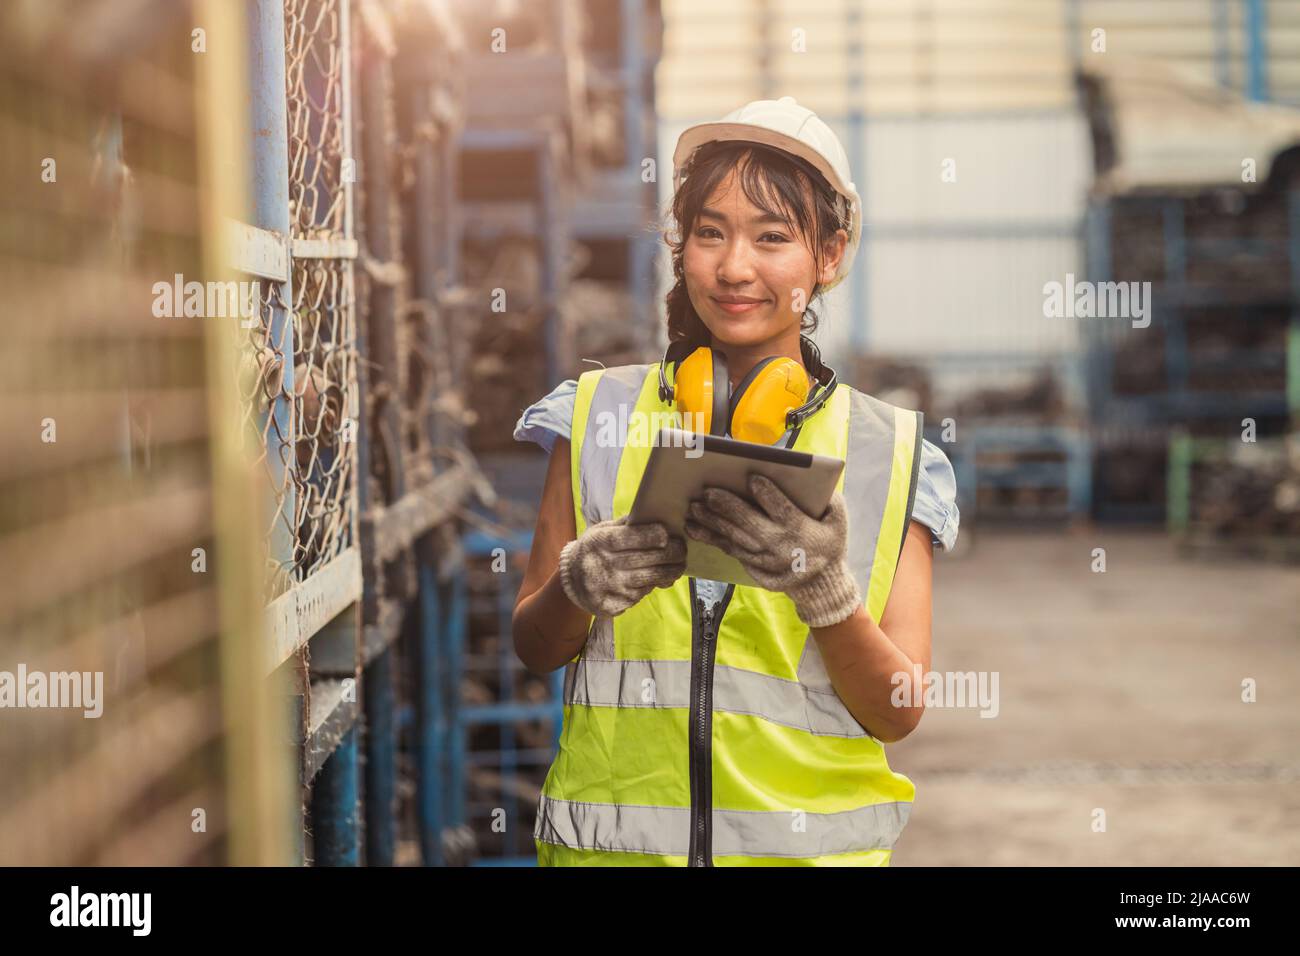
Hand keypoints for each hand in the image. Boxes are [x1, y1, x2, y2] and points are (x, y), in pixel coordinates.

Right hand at [558, 516, 686, 618]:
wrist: (571, 581)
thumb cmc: (594, 549)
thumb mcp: (602, 531)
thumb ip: (626, 524)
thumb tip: (656, 515)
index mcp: (600, 542)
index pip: (629, 538)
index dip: (651, 536)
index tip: (667, 534)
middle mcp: (603, 565)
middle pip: (645, 560)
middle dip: (671, 554)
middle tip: (682, 550)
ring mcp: (608, 588)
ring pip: (648, 580)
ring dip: (668, 573)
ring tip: (678, 566)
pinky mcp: (611, 605)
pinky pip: (639, 596)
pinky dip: (650, 587)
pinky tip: (654, 580)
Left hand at [684, 474, 861, 627]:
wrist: (821, 583)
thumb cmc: (829, 541)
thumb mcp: (838, 519)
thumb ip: (829, 500)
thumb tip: (814, 479)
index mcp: (801, 530)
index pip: (783, 510)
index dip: (768, 495)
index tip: (752, 478)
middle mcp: (780, 545)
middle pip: (750, 524)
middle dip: (728, 507)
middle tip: (708, 492)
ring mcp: (765, 559)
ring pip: (734, 538)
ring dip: (712, 523)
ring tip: (693, 508)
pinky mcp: (754, 567)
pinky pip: (731, 551)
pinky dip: (712, 539)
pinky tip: (694, 528)